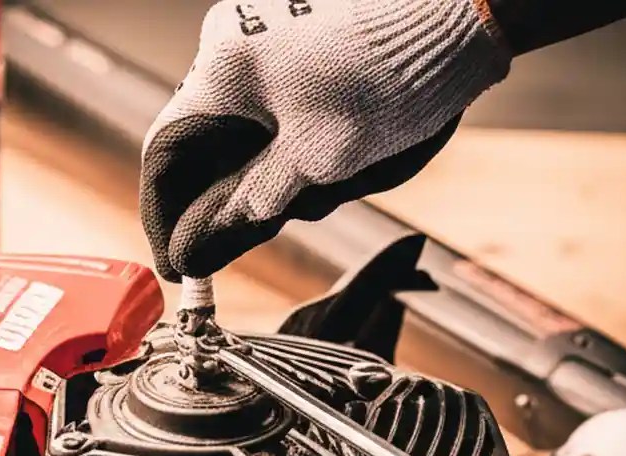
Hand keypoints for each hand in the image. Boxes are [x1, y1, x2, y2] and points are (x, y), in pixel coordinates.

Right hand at [139, 0, 510, 280]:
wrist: (460, 17)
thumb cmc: (396, 78)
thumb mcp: (317, 163)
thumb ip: (247, 208)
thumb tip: (196, 250)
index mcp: (224, 69)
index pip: (165, 153)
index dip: (164, 215)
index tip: (178, 261)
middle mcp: (231, 46)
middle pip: (202, 146)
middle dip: (229, 199)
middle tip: (260, 234)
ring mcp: (262, 42)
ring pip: (239, 135)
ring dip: (269, 177)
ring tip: (327, 185)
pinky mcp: (293, 47)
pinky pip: (269, 114)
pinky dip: (288, 151)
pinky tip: (330, 165)